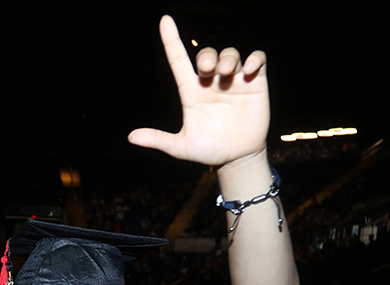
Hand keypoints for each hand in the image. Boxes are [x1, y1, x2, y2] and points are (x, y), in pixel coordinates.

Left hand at [128, 15, 268, 168]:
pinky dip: (254, 59)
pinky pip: (257, 59)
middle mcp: (211, 82)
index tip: (165, 20)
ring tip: (227, 73)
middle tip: (209, 69)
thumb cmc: (208, 150)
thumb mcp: (181, 146)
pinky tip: (250, 70)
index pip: (178, 59)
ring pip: (230, 54)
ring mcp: (233, 81)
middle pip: (207, 54)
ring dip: (228, 58)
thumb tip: (131, 137)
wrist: (237, 158)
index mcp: (191, 91)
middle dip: (207, 56)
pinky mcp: (255, 83)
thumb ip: (158, 139)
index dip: (171, 39)